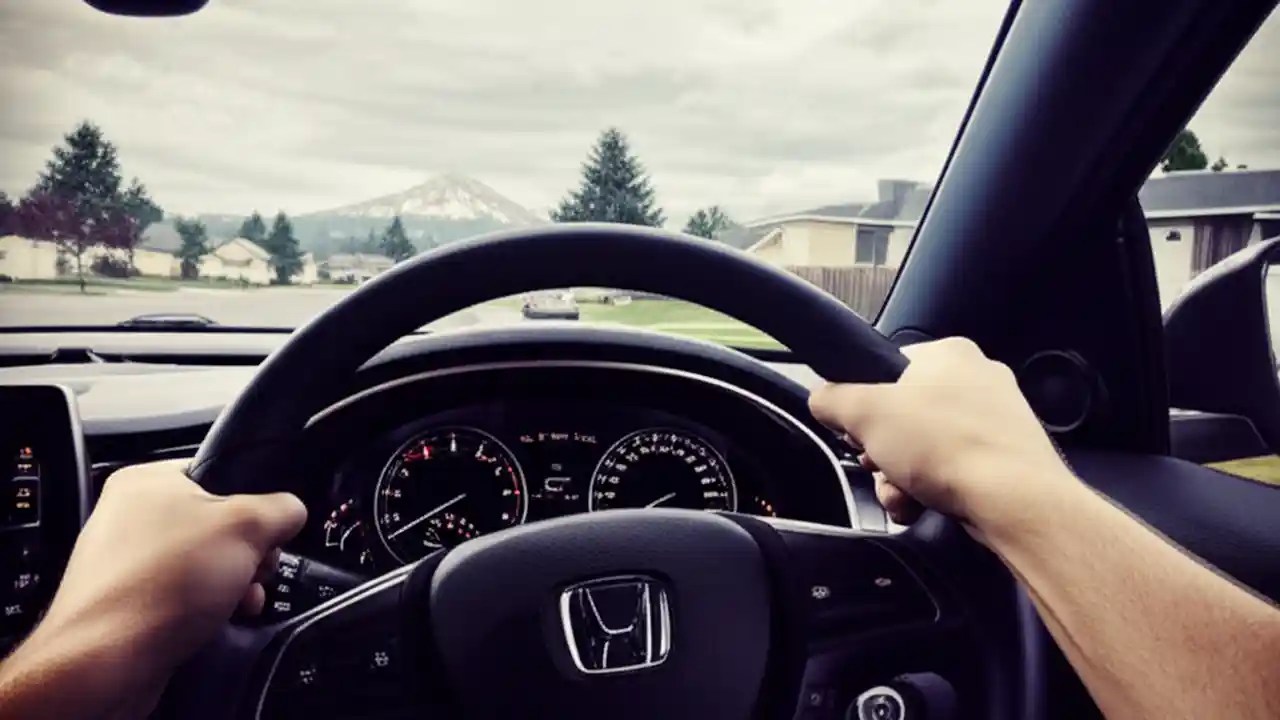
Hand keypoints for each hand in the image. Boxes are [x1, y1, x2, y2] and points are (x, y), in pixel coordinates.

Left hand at [0, 459, 305, 718]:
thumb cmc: (170, 579)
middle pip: (216, 522)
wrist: (106, 659)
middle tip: (256, 569)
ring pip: (202, 561)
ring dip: (235, 581)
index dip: (254, 503)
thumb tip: (291, 512)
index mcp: (147, 480)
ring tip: (243, 599)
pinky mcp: (125, 601)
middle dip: (248, 552)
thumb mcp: (247, 527)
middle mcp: (129, 515)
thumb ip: (282, 509)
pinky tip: (222, 618)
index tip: (268, 531)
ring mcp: (124, 561)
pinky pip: (180, 592)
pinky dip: (207, 603)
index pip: (219, 475)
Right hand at [809, 337, 1074, 538]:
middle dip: (882, 450)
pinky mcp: (1008, 458)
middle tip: (878, 466)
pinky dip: (930, 489)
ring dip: (900, 476)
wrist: (1014, 500)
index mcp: (949, 353)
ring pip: (925, 447)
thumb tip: (822, 399)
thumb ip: (832, 399)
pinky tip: (921, 506)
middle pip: (904, 414)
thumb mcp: (864, 413)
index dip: (863, 402)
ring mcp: (997, 420)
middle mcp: (978, 378)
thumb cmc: (940, 444)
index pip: (887, 369)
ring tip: (900, 495)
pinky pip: (952, 469)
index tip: (857, 432)